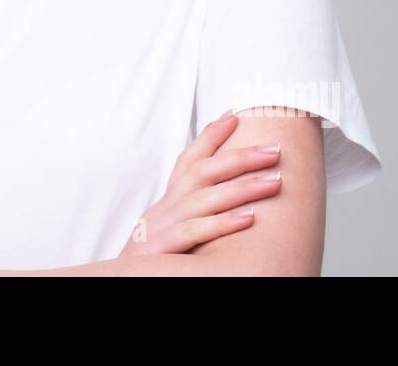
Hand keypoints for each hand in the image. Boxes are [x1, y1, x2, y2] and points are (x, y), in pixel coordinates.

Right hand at [119, 109, 281, 256]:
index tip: (235, 115)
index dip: (210, 136)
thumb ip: (195, 205)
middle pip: (202, 172)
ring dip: (242, 188)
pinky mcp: (161, 248)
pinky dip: (222, 223)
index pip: (188, 159)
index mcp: (168, 200)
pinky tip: (248, 218)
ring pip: (204, 199)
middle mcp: (164, 207)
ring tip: (274, 181)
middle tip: (275, 150)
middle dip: (241, 158)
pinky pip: (194, 233)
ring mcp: (161, 226)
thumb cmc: (156, 256)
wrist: (122, 281)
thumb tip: (229, 189)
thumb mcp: (171, 225)